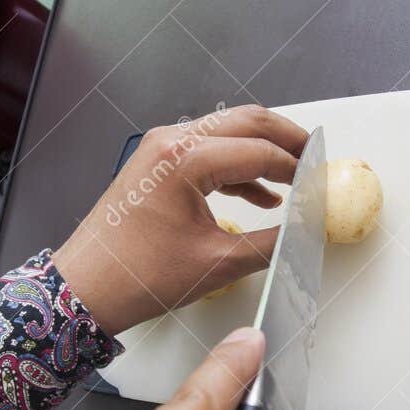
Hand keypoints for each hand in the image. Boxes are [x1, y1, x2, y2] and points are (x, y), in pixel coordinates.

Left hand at [54, 105, 309, 334]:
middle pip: (247, 122)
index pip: (260, 152)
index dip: (299, 168)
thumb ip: (272, 243)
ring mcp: (161, 148)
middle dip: (287, 140)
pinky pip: (210, 151)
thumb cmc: (140, 276)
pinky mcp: (158, 163)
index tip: (323, 183)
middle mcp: (172, 141)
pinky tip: (263, 195)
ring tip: (298, 175)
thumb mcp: (218, 264)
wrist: (86, 288)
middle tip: (319, 159)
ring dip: (264, 150)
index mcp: (185, 159)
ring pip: (228, 131)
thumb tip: (306, 230)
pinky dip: (240, 166)